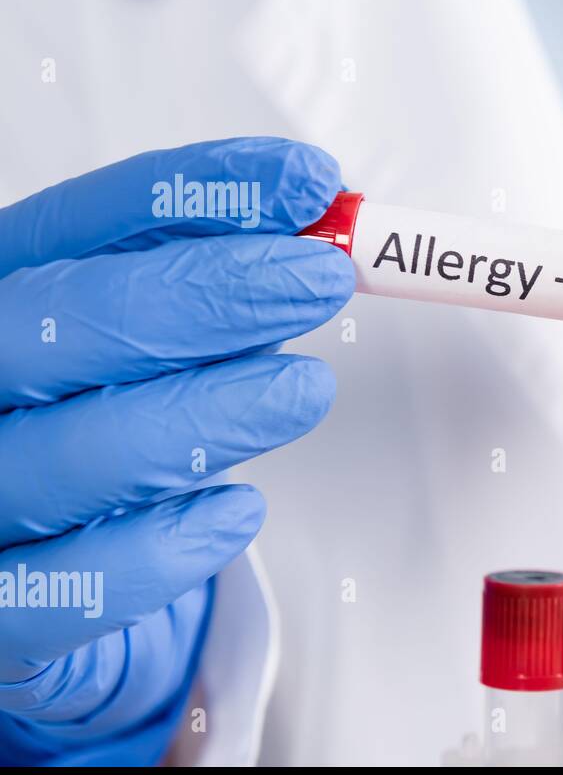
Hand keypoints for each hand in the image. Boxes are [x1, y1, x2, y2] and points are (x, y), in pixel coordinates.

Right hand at [0, 138, 353, 763]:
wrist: (22, 577)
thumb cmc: (90, 430)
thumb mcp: (130, 339)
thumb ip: (203, 278)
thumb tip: (321, 211)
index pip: (78, 223)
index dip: (194, 196)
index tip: (308, 183)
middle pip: (61, 321)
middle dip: (207, 294)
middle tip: (319, 282)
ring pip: (72, 452)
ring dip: (206, 414)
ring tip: (304, 389)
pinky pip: (67, 590)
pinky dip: (161, 550)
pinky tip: (239, 511)